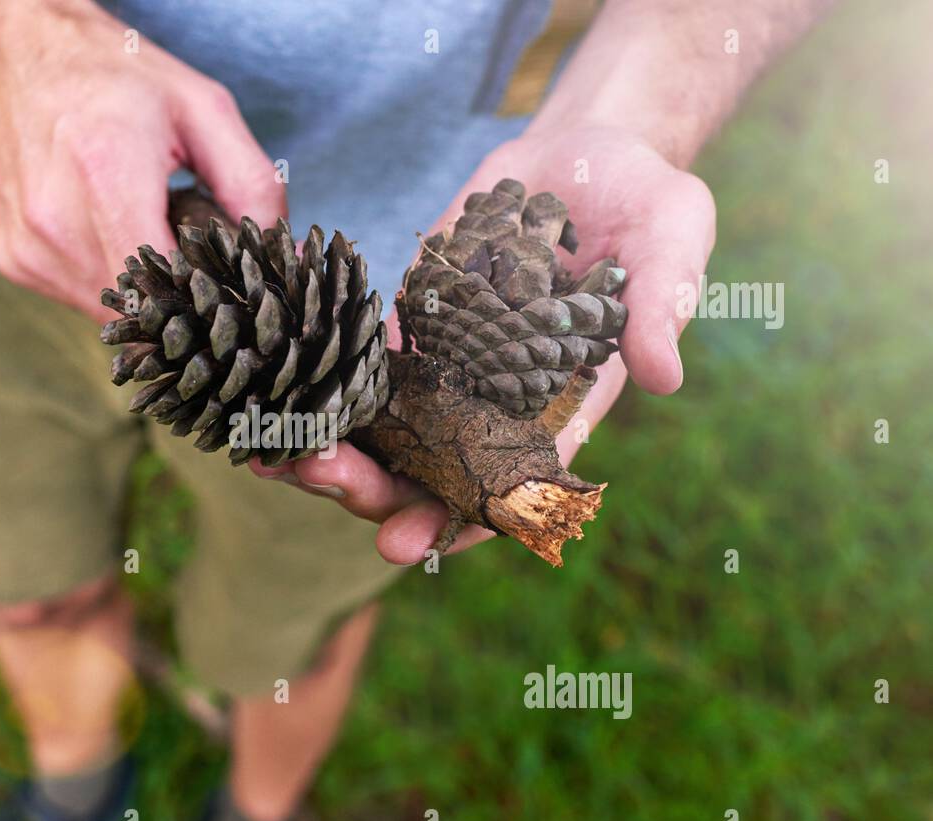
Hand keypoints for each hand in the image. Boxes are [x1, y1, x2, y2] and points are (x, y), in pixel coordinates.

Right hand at [0, 0, 284, 320]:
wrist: (17, 52)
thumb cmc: (115, 76)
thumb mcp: (204, 109)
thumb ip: (254, 186)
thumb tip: (289, 259)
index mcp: (106, 170)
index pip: (167, 282)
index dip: (207, 295)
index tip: (228, 281)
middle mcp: (56, 217)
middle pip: (143, 304)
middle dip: (178, 291)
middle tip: (188, 244)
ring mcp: (29, 244)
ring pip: (109, 311)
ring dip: (141, 287)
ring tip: (143, 225)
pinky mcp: (13, 259)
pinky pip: (78, 296)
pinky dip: (105, 276)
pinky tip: (107, 228)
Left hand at [252, 126, 715, 563]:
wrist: (584, 151)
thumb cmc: (645, 198)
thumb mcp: (674, 234)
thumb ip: (663, 303)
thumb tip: (664, 378)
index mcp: (562, 403)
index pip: (511, 481)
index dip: (462, 520)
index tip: (410, 543)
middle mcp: (499, 398)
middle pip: (433, 468)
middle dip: (376, 487)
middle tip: (325, 479)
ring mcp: (451, 363)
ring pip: (388, 429)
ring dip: (337, 446)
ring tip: (280, 451)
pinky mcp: (414, 322)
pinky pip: (364, 364)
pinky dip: (323, 382)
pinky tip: (270, 391)